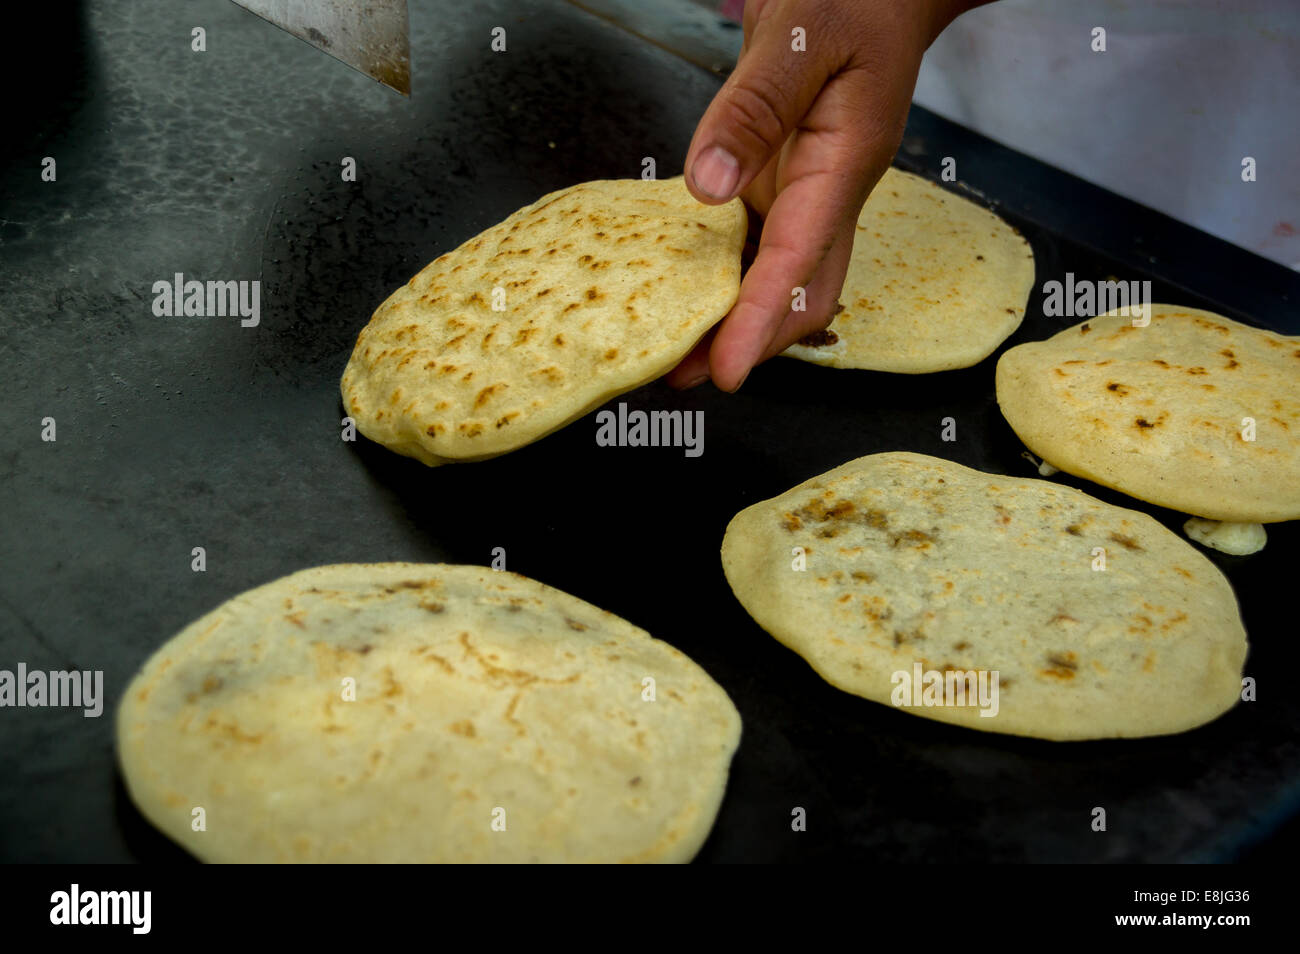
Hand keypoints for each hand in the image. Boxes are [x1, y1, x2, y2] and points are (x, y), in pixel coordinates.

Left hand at [668, 0, 985, 390]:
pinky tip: (687, 287)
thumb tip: (705, 187)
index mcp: (844, 165)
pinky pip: (758, 242)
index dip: (761, 322)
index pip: (800, 260)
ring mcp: (807, 189)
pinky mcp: (784, 179)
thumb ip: (753, 109)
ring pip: (779, 275)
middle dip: (751, 343)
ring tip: (675, 348)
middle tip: (686, 376)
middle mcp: (829, 191)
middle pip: (802, 292)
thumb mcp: (800, 35)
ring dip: (735, 317)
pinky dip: (727, 275)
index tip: (727, 371)